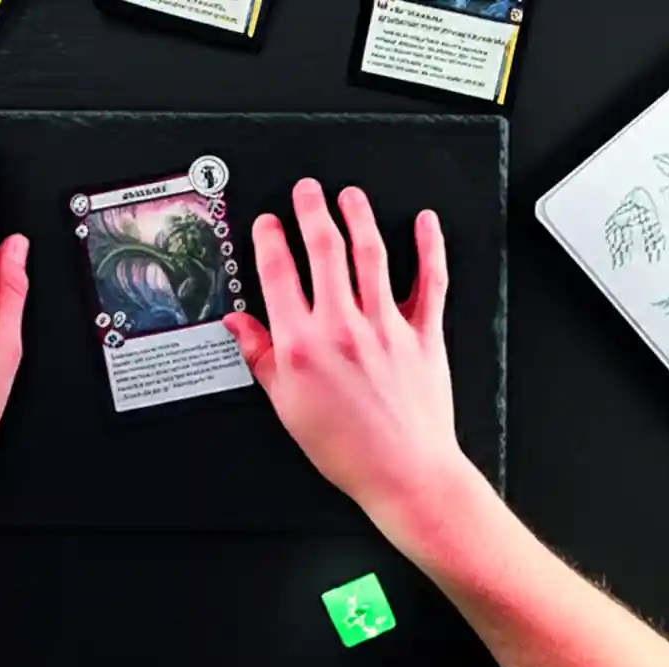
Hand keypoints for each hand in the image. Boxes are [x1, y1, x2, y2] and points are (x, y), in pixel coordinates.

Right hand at [224, 179, 481, 547]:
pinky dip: (429, 248)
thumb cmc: (345, 448)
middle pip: (325, 250)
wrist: (404, 473)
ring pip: (372, 255)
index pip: (279, 274)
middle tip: (306, 190)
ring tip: (350, 196)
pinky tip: (425, 224)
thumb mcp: (286, 405)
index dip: (270, 239)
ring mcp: (386, 327)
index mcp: (302, 345)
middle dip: (312, 211)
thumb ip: (261, 357)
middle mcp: (342, 327)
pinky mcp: (423, 334)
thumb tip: (238, 325)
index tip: (267, 222)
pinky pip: (430, 281)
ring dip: (359, 217)